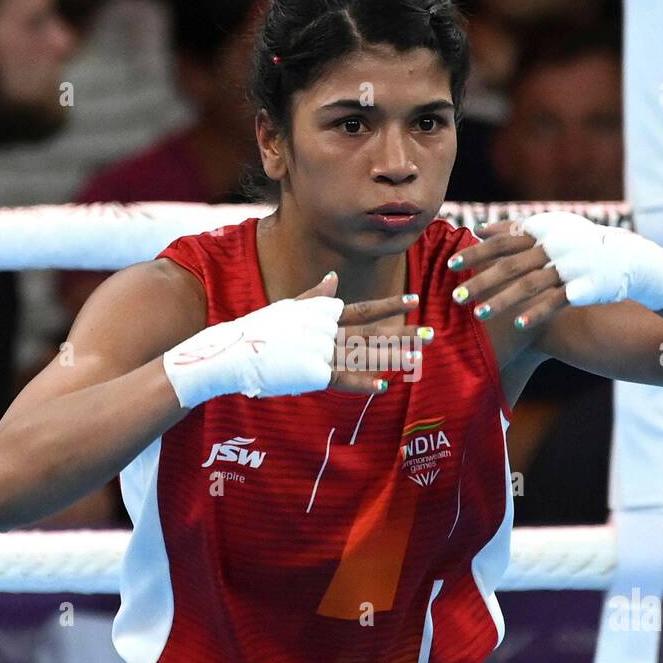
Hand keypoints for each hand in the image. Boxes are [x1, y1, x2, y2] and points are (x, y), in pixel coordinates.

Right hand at [162, 272, 433, 407]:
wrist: (232, 352)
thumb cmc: (259, 330)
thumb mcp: (289, 307)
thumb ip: (316, 295)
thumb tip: (335, 276)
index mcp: (321, 313)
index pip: (364, 308)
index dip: (390, 305)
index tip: (414, 301)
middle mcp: (324, 330)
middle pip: (371, 332)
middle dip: (402, 333)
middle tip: (430, 334)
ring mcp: (319, 351)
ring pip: (363, 355)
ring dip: (391, 357)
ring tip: (417, 359)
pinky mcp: (311, 373)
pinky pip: (343, 379)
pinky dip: (363, 382)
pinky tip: (383, 386)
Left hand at [447, 213, 662, 329]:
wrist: (626, 257)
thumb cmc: (579, 243)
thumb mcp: (550, 227)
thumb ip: (512, 228)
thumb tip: (477, 229)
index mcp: (543, 228)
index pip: (502, 241)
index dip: (475, 253)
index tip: (451, 266)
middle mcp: (554, 245)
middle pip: (510, 265)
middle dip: (481, 281)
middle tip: (456, 298)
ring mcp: (569, 266)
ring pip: (528, 285)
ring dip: (501, 300)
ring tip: (478, 315)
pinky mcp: (582, 286)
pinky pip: (554, 301)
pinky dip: (536, 312)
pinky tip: (517, 325)